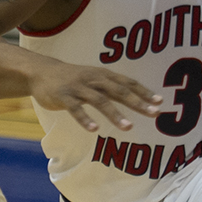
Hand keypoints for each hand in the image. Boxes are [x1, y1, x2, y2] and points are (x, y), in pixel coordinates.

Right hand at [30, 61, 161, 132]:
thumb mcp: (94, 78)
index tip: (160, 103)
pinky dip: (85, 119)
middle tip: (154, 113)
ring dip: (115, 114)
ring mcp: (78, 88)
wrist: (41, 72)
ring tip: (129, 127)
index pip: (128, 83)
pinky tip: (94, 129)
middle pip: (118, 91)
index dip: (144, 92)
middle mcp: (93, 79)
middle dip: (137, 102)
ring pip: (99, 100)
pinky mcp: (64, 97)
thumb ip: (112, 88)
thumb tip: (137, 99)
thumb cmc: (73, 78)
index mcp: (103, 75)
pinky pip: (76, 109)